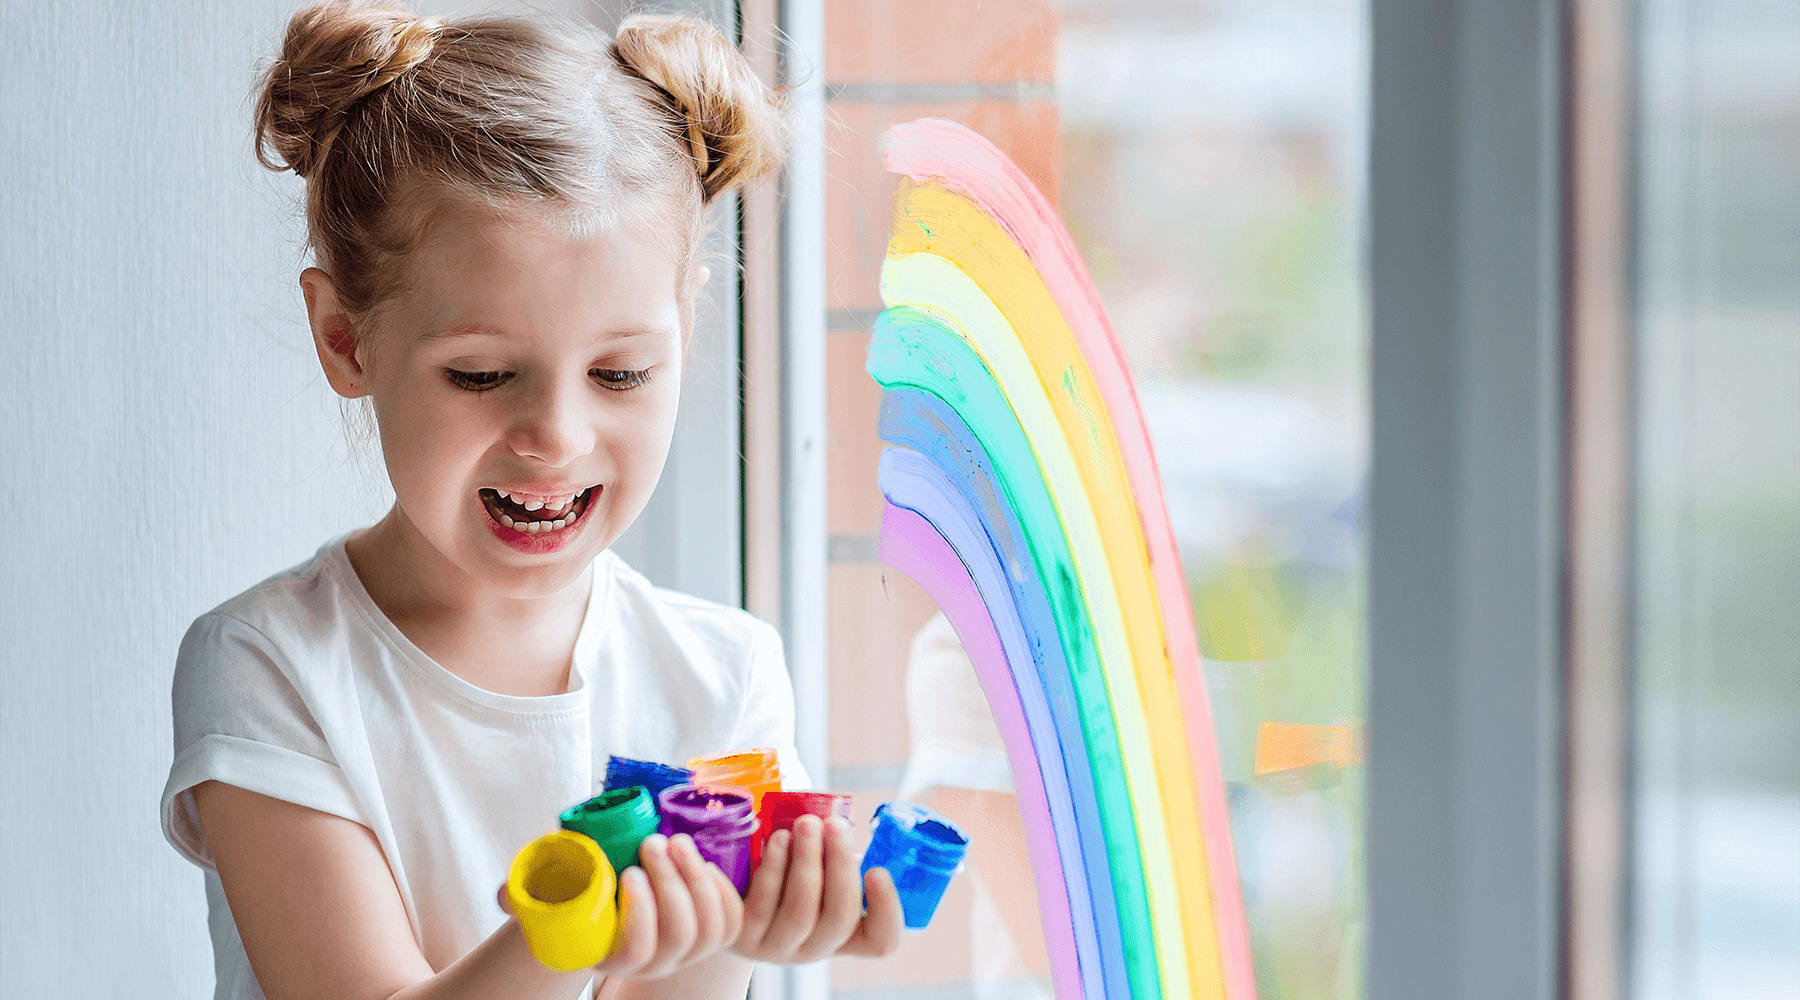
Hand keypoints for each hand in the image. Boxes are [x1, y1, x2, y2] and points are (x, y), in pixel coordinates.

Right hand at [498, 833, 743, 979]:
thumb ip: (522, 895)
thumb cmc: (576, 889)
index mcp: (614, 957)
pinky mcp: (712, 932)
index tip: (627, 871)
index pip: (636, 953)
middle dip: (671, 885)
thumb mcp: (546, 890)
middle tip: (652, 843)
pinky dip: (720, 888)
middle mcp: (655, 962)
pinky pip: (731, 921)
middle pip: (679, 936)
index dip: (640, 915)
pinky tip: (699, 858)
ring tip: (676, 841)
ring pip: (709, 929)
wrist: (611, 894)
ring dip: (696, 879)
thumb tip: (504, 895)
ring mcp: (687, 951)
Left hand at [732, 814, 904, 962]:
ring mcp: (778, 948)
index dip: (887, 910)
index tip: (877, 870)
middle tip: (835, 824)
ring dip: (807, 862)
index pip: (881, 942)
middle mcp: (815, 949)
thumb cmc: (786, 872)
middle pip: (840, 919)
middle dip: (840, 866)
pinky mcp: (744, 938)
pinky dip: (774, 868)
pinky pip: (763, 905)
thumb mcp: (819, 868)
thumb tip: (840, 816)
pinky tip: (779, 839)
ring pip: (801, 914)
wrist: (732, 898)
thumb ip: (836, 853)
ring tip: (807, 823)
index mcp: (845, 936)